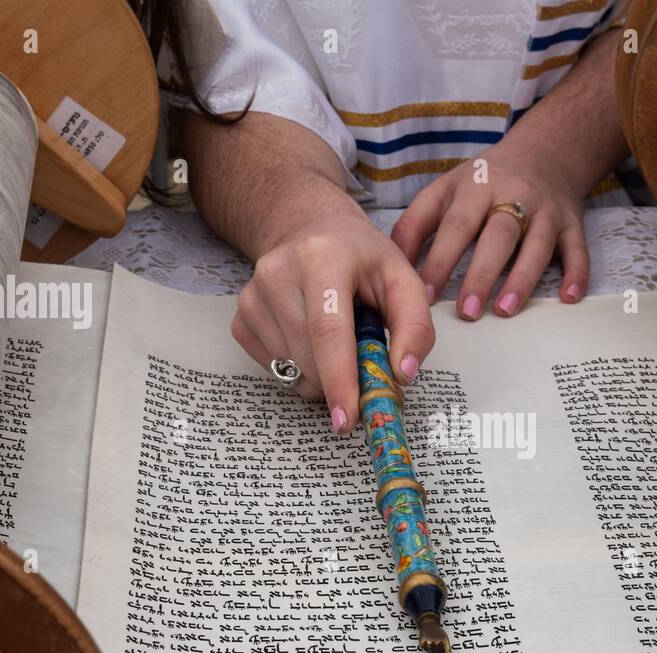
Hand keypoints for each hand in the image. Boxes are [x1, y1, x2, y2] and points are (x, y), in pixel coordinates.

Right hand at [230, 173, 433, 434]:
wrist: (308, 229)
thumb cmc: (361, 259)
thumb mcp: (402, 279)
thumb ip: (415, 327)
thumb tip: (402, 376)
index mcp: (323, 258)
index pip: (328, 329)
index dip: (339, 379)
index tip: (347, 420)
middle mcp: (278, 273)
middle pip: (309, 357)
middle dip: (340, 382)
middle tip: (364, 371)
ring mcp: (252, 296)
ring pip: (291, 369)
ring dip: (321, 375)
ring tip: (337, 339)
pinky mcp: (240, 317)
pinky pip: (274, 369)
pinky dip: (299, 368)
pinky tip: (310, 339)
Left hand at [390, 136, 590, 320]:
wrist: (545, 151)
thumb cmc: (485, 180)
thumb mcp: (445, 189)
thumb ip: (416, 224)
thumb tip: (392, 263)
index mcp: (476, 189)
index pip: (457, 226)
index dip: (441, 260)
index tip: (426, 294)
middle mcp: (513, 196)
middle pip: (499, 235)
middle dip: (482, 274)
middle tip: (467, 312)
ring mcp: (546, 211)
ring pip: (538, 245)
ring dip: (522, 278)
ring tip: (505, 310)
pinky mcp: (572, 224)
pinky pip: (577, 249)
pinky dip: (577, 273)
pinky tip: (569, 297)